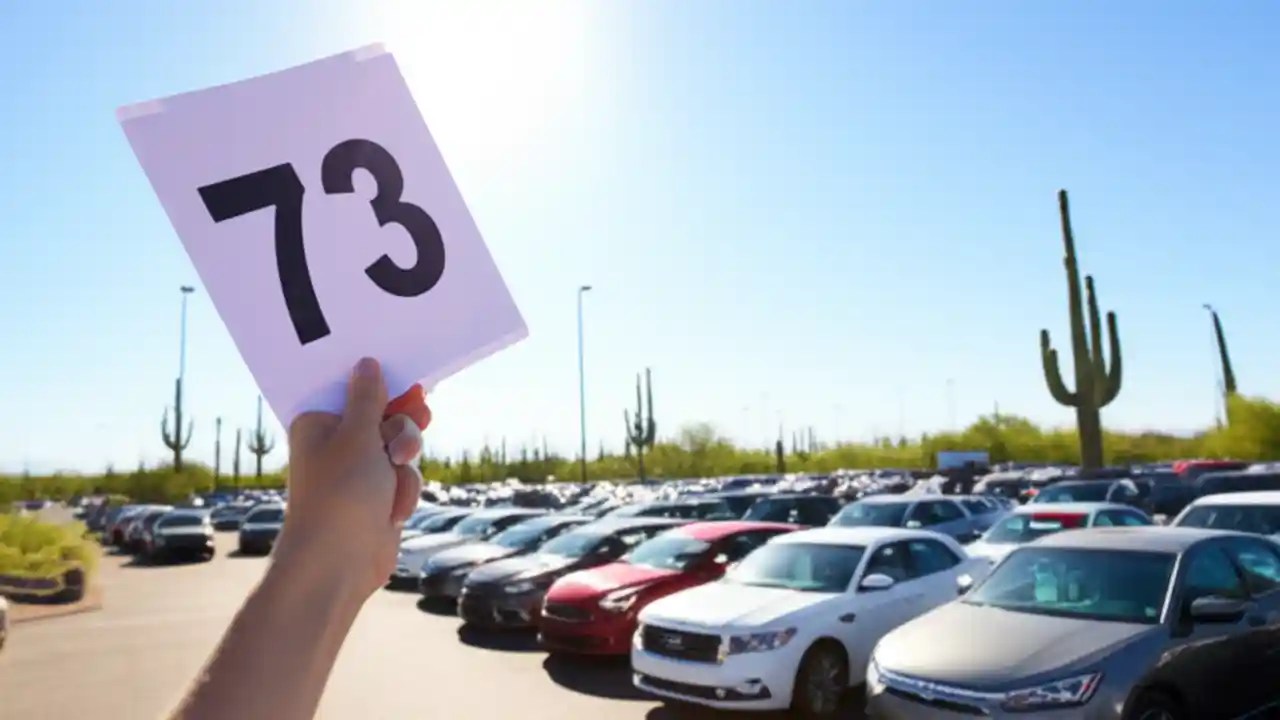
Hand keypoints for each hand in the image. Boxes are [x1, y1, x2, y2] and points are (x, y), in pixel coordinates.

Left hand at [275, 357, 429, 600]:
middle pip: (385, 416)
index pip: (357, 391)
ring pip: (401, 447)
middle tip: (422, 416)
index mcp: (320, 423)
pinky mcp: (377, 496)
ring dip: (405, 462)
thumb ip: (369, 398)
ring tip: (396, 473)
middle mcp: (337, 444)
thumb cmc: (340, 494)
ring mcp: (359, 472)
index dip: (386, 390)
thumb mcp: (359, 436)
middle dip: (402, 427)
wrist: (339, 563)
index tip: (413, 387)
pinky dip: (404, 489)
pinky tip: (394, 509)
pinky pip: (404, 477)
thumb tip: (367, 363)